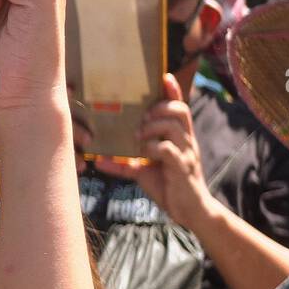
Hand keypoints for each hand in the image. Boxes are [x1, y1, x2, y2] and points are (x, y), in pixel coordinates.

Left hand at [94, 74, 213, 228]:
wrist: (190, 212)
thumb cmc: (168, 186)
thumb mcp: (143, 171)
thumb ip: (124, 163)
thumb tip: (98, 159)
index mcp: (180, 138)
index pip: (181, 108)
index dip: (174, 92)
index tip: (163, 77)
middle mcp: (186, 141)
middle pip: (179, 110)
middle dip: (158, 109)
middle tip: (140, 120)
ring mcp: (186, 153)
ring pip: (172, 126)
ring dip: (151, 128)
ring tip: (137, 137)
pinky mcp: (182, 168)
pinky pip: (167, 149)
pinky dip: (151, 148)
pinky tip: (143, 155)